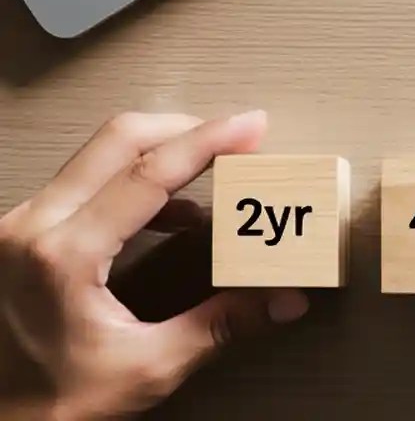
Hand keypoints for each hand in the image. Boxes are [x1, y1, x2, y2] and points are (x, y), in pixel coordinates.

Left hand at [0, 112, 309, 419]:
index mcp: (64, 255)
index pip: (148, 174)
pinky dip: (135, 176)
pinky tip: (173, 208)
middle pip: (119, 139)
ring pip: (99, 152)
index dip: (207, 142)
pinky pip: (84, 178)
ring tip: (214, 166)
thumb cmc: (54, 402)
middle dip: (187, 129)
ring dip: (161, 149)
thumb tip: (284, 301)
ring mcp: (22, 223)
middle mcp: (33, 225)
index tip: (251, 127)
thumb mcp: (149, 366)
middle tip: (240, 136)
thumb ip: (222, 325)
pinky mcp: (23, 230)